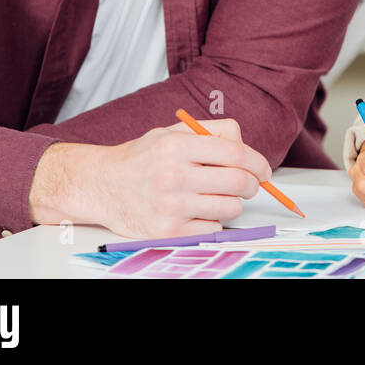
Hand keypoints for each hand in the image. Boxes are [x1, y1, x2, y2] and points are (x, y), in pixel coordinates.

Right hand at [32, 117, 271, 238]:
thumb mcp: (172, 132)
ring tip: (217, 197)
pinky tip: (196, 212)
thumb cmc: (142, 158)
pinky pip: (212, 228)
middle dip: (252, 185)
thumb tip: (248, 149)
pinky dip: (211, 221)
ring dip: (232, 204)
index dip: (259, 164)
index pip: (237, 154)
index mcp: (178, 146)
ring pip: (231, 208)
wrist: (100, 185)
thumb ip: (212, 132)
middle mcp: (174, 175)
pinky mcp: (167, 231)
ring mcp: (171, 206)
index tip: (264, 171)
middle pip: (239, 182)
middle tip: (248, 186)